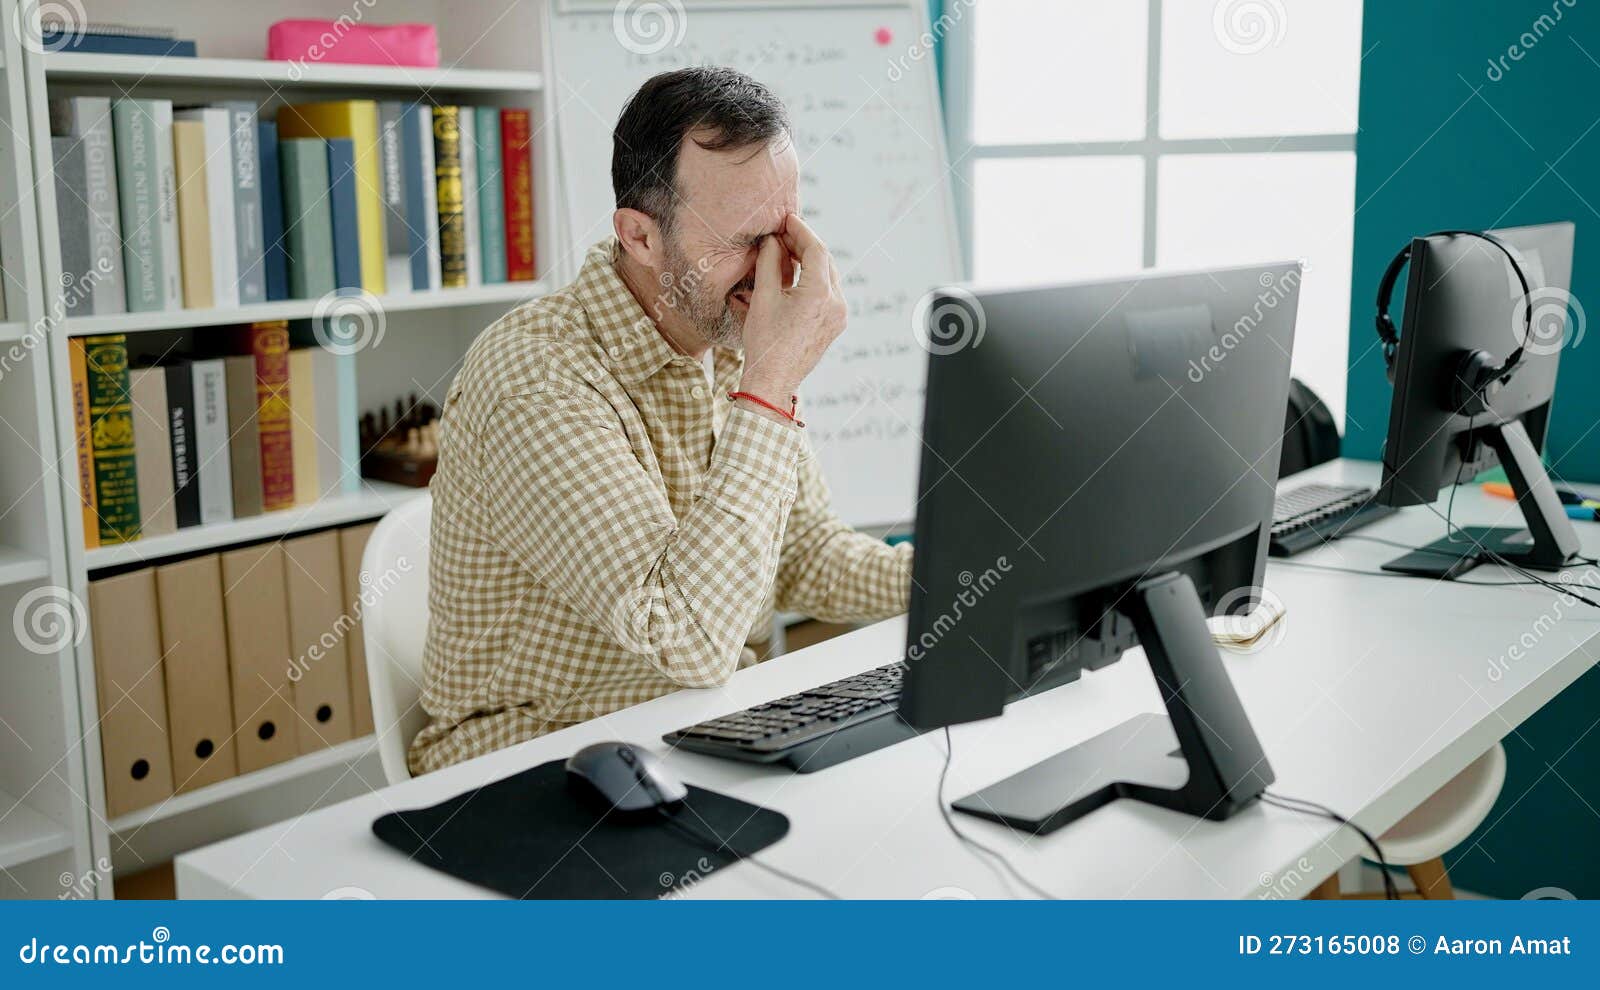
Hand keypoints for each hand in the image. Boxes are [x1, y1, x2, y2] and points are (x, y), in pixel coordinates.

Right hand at [736, 213, 845, 414]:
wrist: (773, 380)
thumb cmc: (764, 342)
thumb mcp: (763, 297)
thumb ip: (770, 263)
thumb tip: (773, 240)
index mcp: (819, 294)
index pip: (816, 249)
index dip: (800, 230)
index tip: (787, 219)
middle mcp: (836, 303)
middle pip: (824, 260)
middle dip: (804, 244)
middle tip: (782, 233)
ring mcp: (839, 315)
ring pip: (828, 275)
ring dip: (809, 260)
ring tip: (785, 251)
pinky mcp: (836, 324)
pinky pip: (828, 292)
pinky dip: (813, 278)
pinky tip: (794, 274)